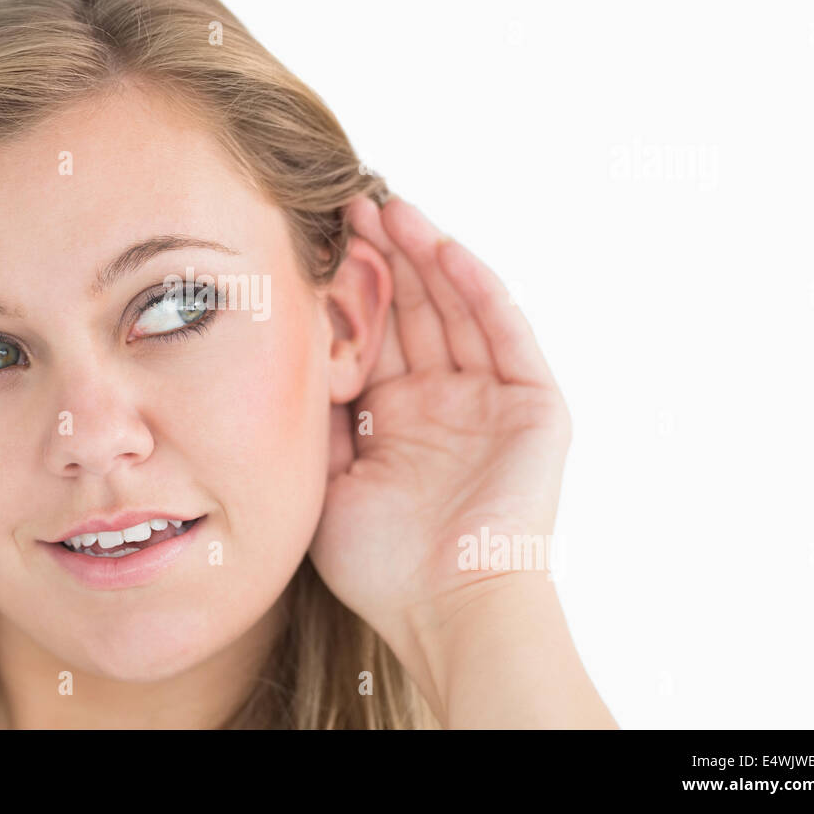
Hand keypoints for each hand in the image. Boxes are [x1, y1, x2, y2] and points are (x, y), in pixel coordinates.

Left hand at [308, 194, 573, 642]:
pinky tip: (443, 249)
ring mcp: (490, 399)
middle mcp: (444, 400)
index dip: (350, 289)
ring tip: (388, 208)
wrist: (443, 608)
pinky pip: (505, 333)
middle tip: (349, 205)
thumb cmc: (381, 562)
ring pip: (458, 307)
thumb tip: (280, 356)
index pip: (374, 334)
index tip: (316, 241)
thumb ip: (313, 418)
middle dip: (383, 256)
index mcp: (397, 418)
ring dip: (425, 256)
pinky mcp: (533, 406)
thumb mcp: (326, 480)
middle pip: (415, 309)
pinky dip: (477, 288)